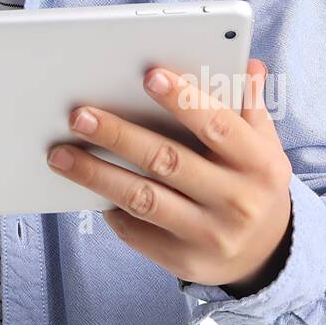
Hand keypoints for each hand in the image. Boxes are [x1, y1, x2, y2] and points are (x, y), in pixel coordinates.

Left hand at [45, 58, 294, 294]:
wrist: (265, 254)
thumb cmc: (252, 182)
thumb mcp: (263, 144)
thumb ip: (249, 104)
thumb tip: (248, 64)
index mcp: (259, 164)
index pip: (217, 124)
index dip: (183, 99)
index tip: (148, 75)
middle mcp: (236, 201)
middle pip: (168, 161)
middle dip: (119, 135)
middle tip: (79, 114)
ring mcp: (209, 235)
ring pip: (142, 199)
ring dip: (96, 174)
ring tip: (60, 153)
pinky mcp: (183, 260)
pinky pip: (137, 231)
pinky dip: (109, 208)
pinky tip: (84, 189)